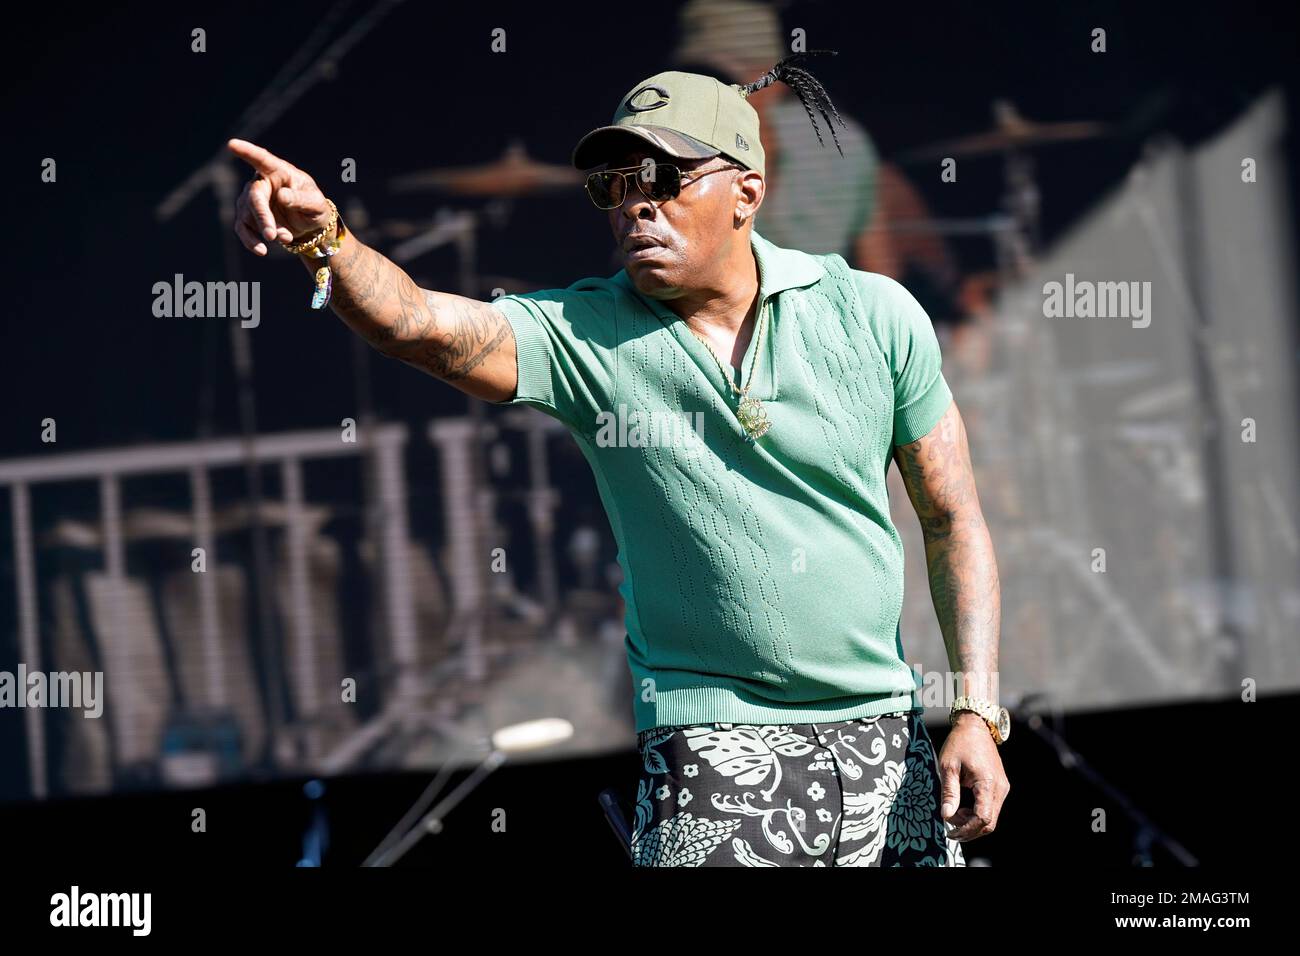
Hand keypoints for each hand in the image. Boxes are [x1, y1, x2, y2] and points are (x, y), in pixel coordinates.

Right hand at [226, 138, 331, 255]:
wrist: (310, 226)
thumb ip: (300, 199)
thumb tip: (281, 196)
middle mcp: (262, 182)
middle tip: (272, 235)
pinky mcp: (248, 217)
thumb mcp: (316, 204)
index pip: (262, 159)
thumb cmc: (314, 207)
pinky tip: (261, 250)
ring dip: (264, 230)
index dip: (247, 152)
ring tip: (286, 238)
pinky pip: (242, 228)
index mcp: (279, 171)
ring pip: (247, 215)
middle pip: (254, 196)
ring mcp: (252, 199)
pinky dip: (250, 240)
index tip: (232, 144)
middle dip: (262, 217)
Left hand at [938, 712, 1009, 840]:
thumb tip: (946, 816)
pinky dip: (978, 814)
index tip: (949, 830)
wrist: (975, 726)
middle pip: (990, 823)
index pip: (983, 818)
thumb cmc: (959, 743)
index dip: (966, 828)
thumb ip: (949, 792)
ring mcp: (1002, 788)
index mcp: (987, 783)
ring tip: (954, 815)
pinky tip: (963, 809)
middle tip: (950, 830)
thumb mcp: (948, 766)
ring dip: (973, 823)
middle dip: (970, 830)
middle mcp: (1000, 788)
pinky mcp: (1000, 786)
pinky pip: (992, 808)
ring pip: (992, 818)